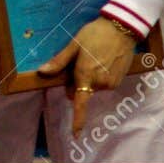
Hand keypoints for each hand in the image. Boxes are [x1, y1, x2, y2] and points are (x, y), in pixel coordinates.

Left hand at [37, 16, 138, 130]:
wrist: (121, 28)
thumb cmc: (94, 34)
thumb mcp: (74, 45)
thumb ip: (59, 62)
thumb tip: (42, 72)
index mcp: (85, 75)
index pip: (80, 103)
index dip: (78, 121)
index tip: (75, 135)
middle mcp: (99, 83)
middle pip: (83, 90)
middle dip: (78, 81)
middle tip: (80, 61)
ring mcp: (111, 83)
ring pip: (94, 86)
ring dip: (90, 77)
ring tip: (94, 57)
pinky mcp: (119, 80)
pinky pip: (104, 83)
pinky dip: (101, 75)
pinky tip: (103, 60)